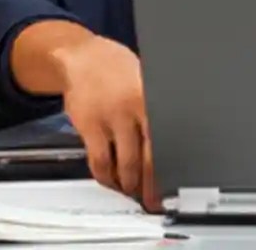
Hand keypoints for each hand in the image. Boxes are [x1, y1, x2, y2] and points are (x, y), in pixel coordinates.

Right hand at [54, 34, 160, 210]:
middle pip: (149, 158)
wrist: (81, 56)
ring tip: (130, 190)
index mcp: (153, 98)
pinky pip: (99, 161)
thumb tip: (173, 145)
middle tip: (153, 200)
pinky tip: (109, 179)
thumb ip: (156, 110)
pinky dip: (105, 176)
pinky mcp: (89, 125)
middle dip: (152, 186)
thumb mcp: (145, 81)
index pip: (168, 142)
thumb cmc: (116, 69)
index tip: (174, 186)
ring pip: (124, 165)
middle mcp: (134, 108)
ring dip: (128, 184)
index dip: (171, 169)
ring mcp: (110, 118)